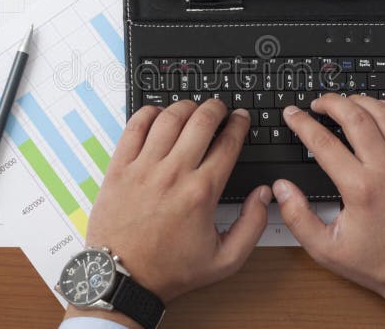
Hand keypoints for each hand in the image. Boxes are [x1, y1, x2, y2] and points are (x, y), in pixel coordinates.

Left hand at [66, 100, 270, 324]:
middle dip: (216, 108)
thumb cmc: (170, 270)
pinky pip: (134, 127)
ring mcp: (144, 168)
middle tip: (220, 108)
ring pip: (169, 118)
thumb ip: (253, 226)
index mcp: (201, 192)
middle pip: (201, 121)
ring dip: (186, 107)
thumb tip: (264, 194)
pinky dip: (149, 113)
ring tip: (192, 109)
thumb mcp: (225, 260)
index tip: (241, 118)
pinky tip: (158, 115)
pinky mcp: (119, 168)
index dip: (239, 124)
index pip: (227, 143)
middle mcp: (174, 173)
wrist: (122, 278)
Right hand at [277, 95, 384, 328]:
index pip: (323, 142)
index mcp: (360, 189)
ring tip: (345, 103)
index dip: (302, 123)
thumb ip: (298, 217)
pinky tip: (383, 108)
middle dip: (330, 102)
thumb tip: (281, 188)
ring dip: (361, 101)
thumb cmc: (380, 266)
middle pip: (355, 117)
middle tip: (316, 103)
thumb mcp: (327, 250)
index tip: (292, 114)